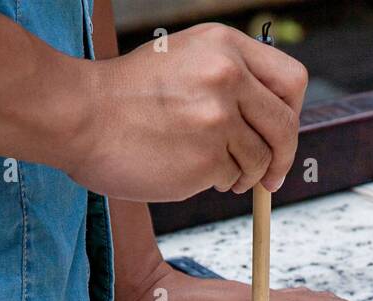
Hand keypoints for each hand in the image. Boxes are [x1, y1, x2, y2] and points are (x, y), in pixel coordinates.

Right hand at [67, 23, 306, 201]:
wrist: (79, 115)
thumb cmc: (125, 94)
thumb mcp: (184, 58)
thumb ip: (230, 76)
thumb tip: (272, 118)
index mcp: (225, 46)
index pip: (292, 81)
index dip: (292, 113)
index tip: (282, 134)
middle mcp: (227, 76)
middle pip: (285, 127)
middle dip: (283, 158)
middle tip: (271, 178)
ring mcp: (217, 119)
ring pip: (259, 159)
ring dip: (242, 174)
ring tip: (211, 170)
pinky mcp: (205, 159)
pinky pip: (229, 178)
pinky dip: (214, 182)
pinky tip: (185, 169)